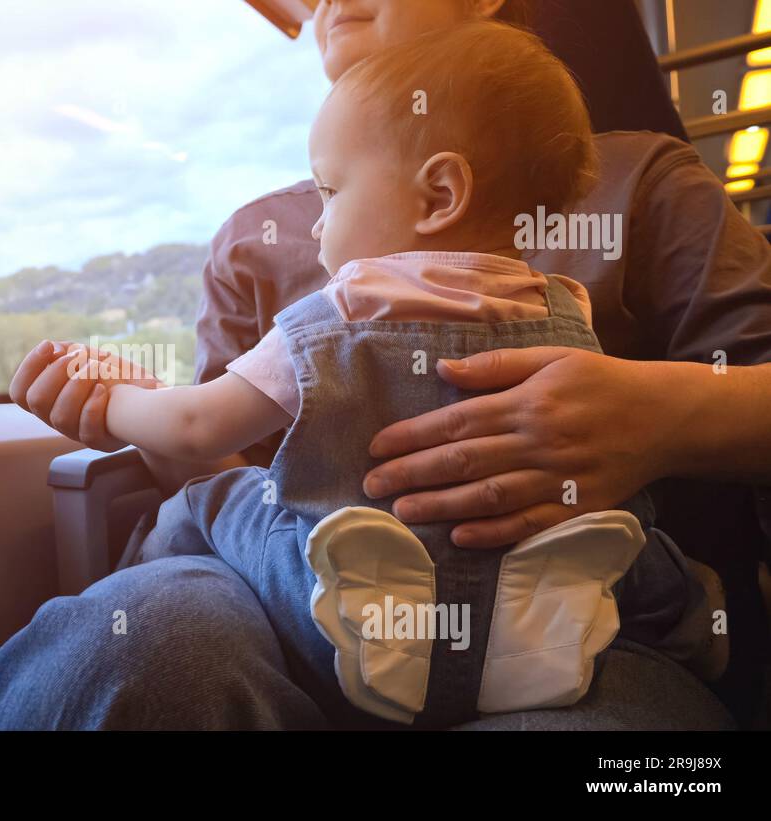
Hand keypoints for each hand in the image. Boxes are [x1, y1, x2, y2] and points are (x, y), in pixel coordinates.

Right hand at [9, 340, 163, 450]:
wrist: (149, 396)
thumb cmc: (115, 376)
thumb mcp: (89, 358)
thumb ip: (66, 353)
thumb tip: (52, 349)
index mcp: (48, 400)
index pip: (20, 393)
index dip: (28, 367)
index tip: (48, 345)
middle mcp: (57, 419)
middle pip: (36, 402)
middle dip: (55, 372)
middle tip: (78, 355)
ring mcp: (78, 433)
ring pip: (61, 417)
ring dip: (77, 385)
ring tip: (95, 366)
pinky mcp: (101, 442)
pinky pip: (87, 433)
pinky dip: (93, 408)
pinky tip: (104, 390)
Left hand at [361, 347, 682, 548]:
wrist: (665, 418)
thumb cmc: (601, 382)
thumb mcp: (553, 358)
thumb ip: (496, 366)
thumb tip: (442, 370)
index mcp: (527, 403)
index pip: (456, 422)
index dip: (412, 436)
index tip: (376, 447)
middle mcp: (537, 442)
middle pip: (463, 461)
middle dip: (412, 473)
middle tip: (372, 485)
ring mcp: (556, 478)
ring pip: (489, 495)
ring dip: (441, 506)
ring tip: (402, 511)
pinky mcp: (576, 507)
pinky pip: (529, 524)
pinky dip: (493, 532)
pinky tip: (459, 537)